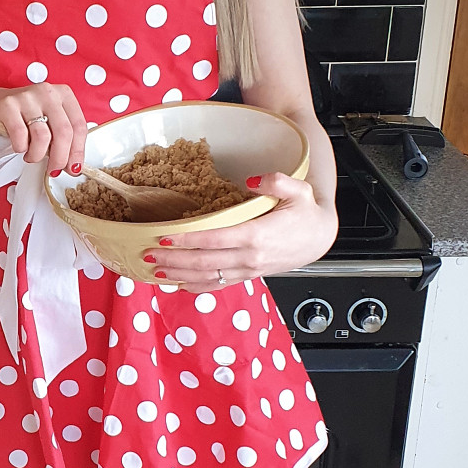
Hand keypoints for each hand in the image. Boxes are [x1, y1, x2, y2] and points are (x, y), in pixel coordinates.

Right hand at [0, 83, 88, 173]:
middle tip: (53, 170)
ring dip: (37, 155)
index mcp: (63, 94)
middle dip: (60, 158)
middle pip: (64, 132)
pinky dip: (21, 148)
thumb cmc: (24, 115)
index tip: (73, 168)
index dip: (78, 151)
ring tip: (31, 157)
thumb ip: (62, 138)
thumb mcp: (48, 121)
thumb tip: (73, 166)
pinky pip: (20, 135)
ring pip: (42, 136)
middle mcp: (47, 92)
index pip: (78, 126)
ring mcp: (27, 96)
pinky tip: (19, 147)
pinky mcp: (7, 104)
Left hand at [145, 172, 337, 292]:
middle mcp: (250, 257)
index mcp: (257, 235)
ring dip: (180, 275)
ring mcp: (249, 269)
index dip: (187, 240)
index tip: (164, 236)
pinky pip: (220, 285)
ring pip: (209, 276)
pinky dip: (198, 286)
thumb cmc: (306, 214)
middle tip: (148, 254)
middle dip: (174, 259)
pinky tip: (180, 285)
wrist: (319, 238)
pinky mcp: (249, 275)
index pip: (214, 239)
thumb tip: (251, 180)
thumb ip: (277, 181)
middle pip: (204, 261)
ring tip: (156, 271)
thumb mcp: (299, 190)